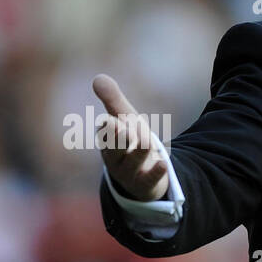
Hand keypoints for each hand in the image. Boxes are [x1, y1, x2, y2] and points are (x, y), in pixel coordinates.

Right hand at [93, 74, 168, 201]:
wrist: (143, 176)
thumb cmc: (131, 143)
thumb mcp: (124, 121)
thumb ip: (113, 101)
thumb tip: (98, 77)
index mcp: (107, 141)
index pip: (106, 133)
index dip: (109, 128)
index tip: (110, 120)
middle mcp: (115, 158)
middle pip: (115, 148)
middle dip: (118, 139)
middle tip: (122, 129)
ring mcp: (130, 173)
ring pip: (133, 161)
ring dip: (139, 152)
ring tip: (146, 142)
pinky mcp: (146, 184)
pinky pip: (149, 179)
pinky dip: (156, 172)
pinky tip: (163, 163)